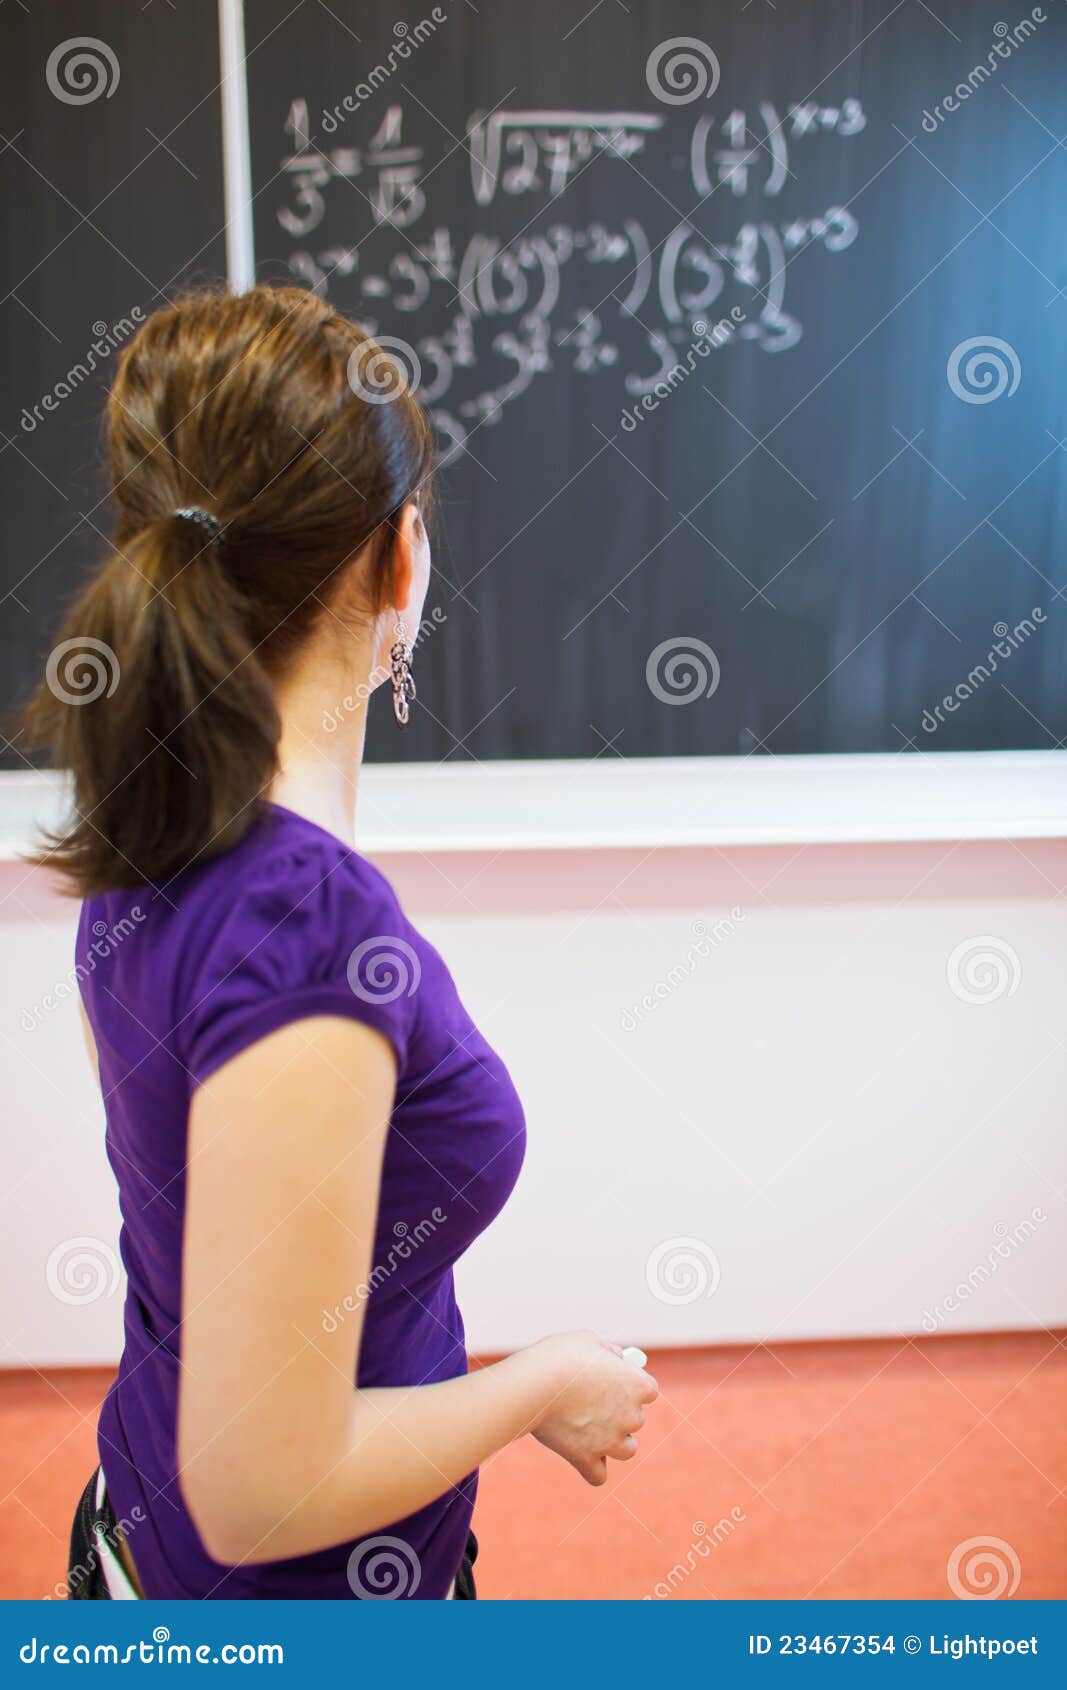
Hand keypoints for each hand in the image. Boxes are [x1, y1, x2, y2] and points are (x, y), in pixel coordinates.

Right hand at [529, 1330, 658, 1485]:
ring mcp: (610, 1441)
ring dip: (613, 1442)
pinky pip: (598, 1475)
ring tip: (588, 1428)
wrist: (537, 1383)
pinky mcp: (586, 1459)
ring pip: (626, 1450)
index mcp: (637, 1385)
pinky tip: (580, 1455)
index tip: (613, 1381)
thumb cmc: (562, 1356)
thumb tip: (615, 1360)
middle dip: (618, 1412)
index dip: (631, 1385)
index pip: (649, 1391)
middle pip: (636, 1420)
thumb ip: (608, 1353)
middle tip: (591, 1401)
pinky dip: (591, 1468)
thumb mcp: (590, 1341)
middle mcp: (631, 1417)